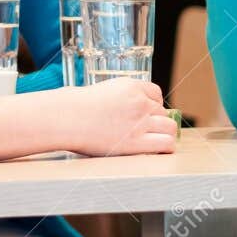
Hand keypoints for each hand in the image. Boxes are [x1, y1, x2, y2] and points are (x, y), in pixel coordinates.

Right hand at [58, 78, 177, 155]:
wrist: (67, 118)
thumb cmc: (77, 107)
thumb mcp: (104, 92)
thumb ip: (121, 98)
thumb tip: (125, 109)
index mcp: (132, 86)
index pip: (156, 94)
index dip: (152, 106)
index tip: (145, 115)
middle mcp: (140, 102)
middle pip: (163, 111)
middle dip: (156, 120)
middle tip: (146, 131)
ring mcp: (140, 121)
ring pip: (169, 126)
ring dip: (164, 133)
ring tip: (154, 141)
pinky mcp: (136, 141)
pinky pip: (166, 142)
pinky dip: (166, 146)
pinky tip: (160, 149)